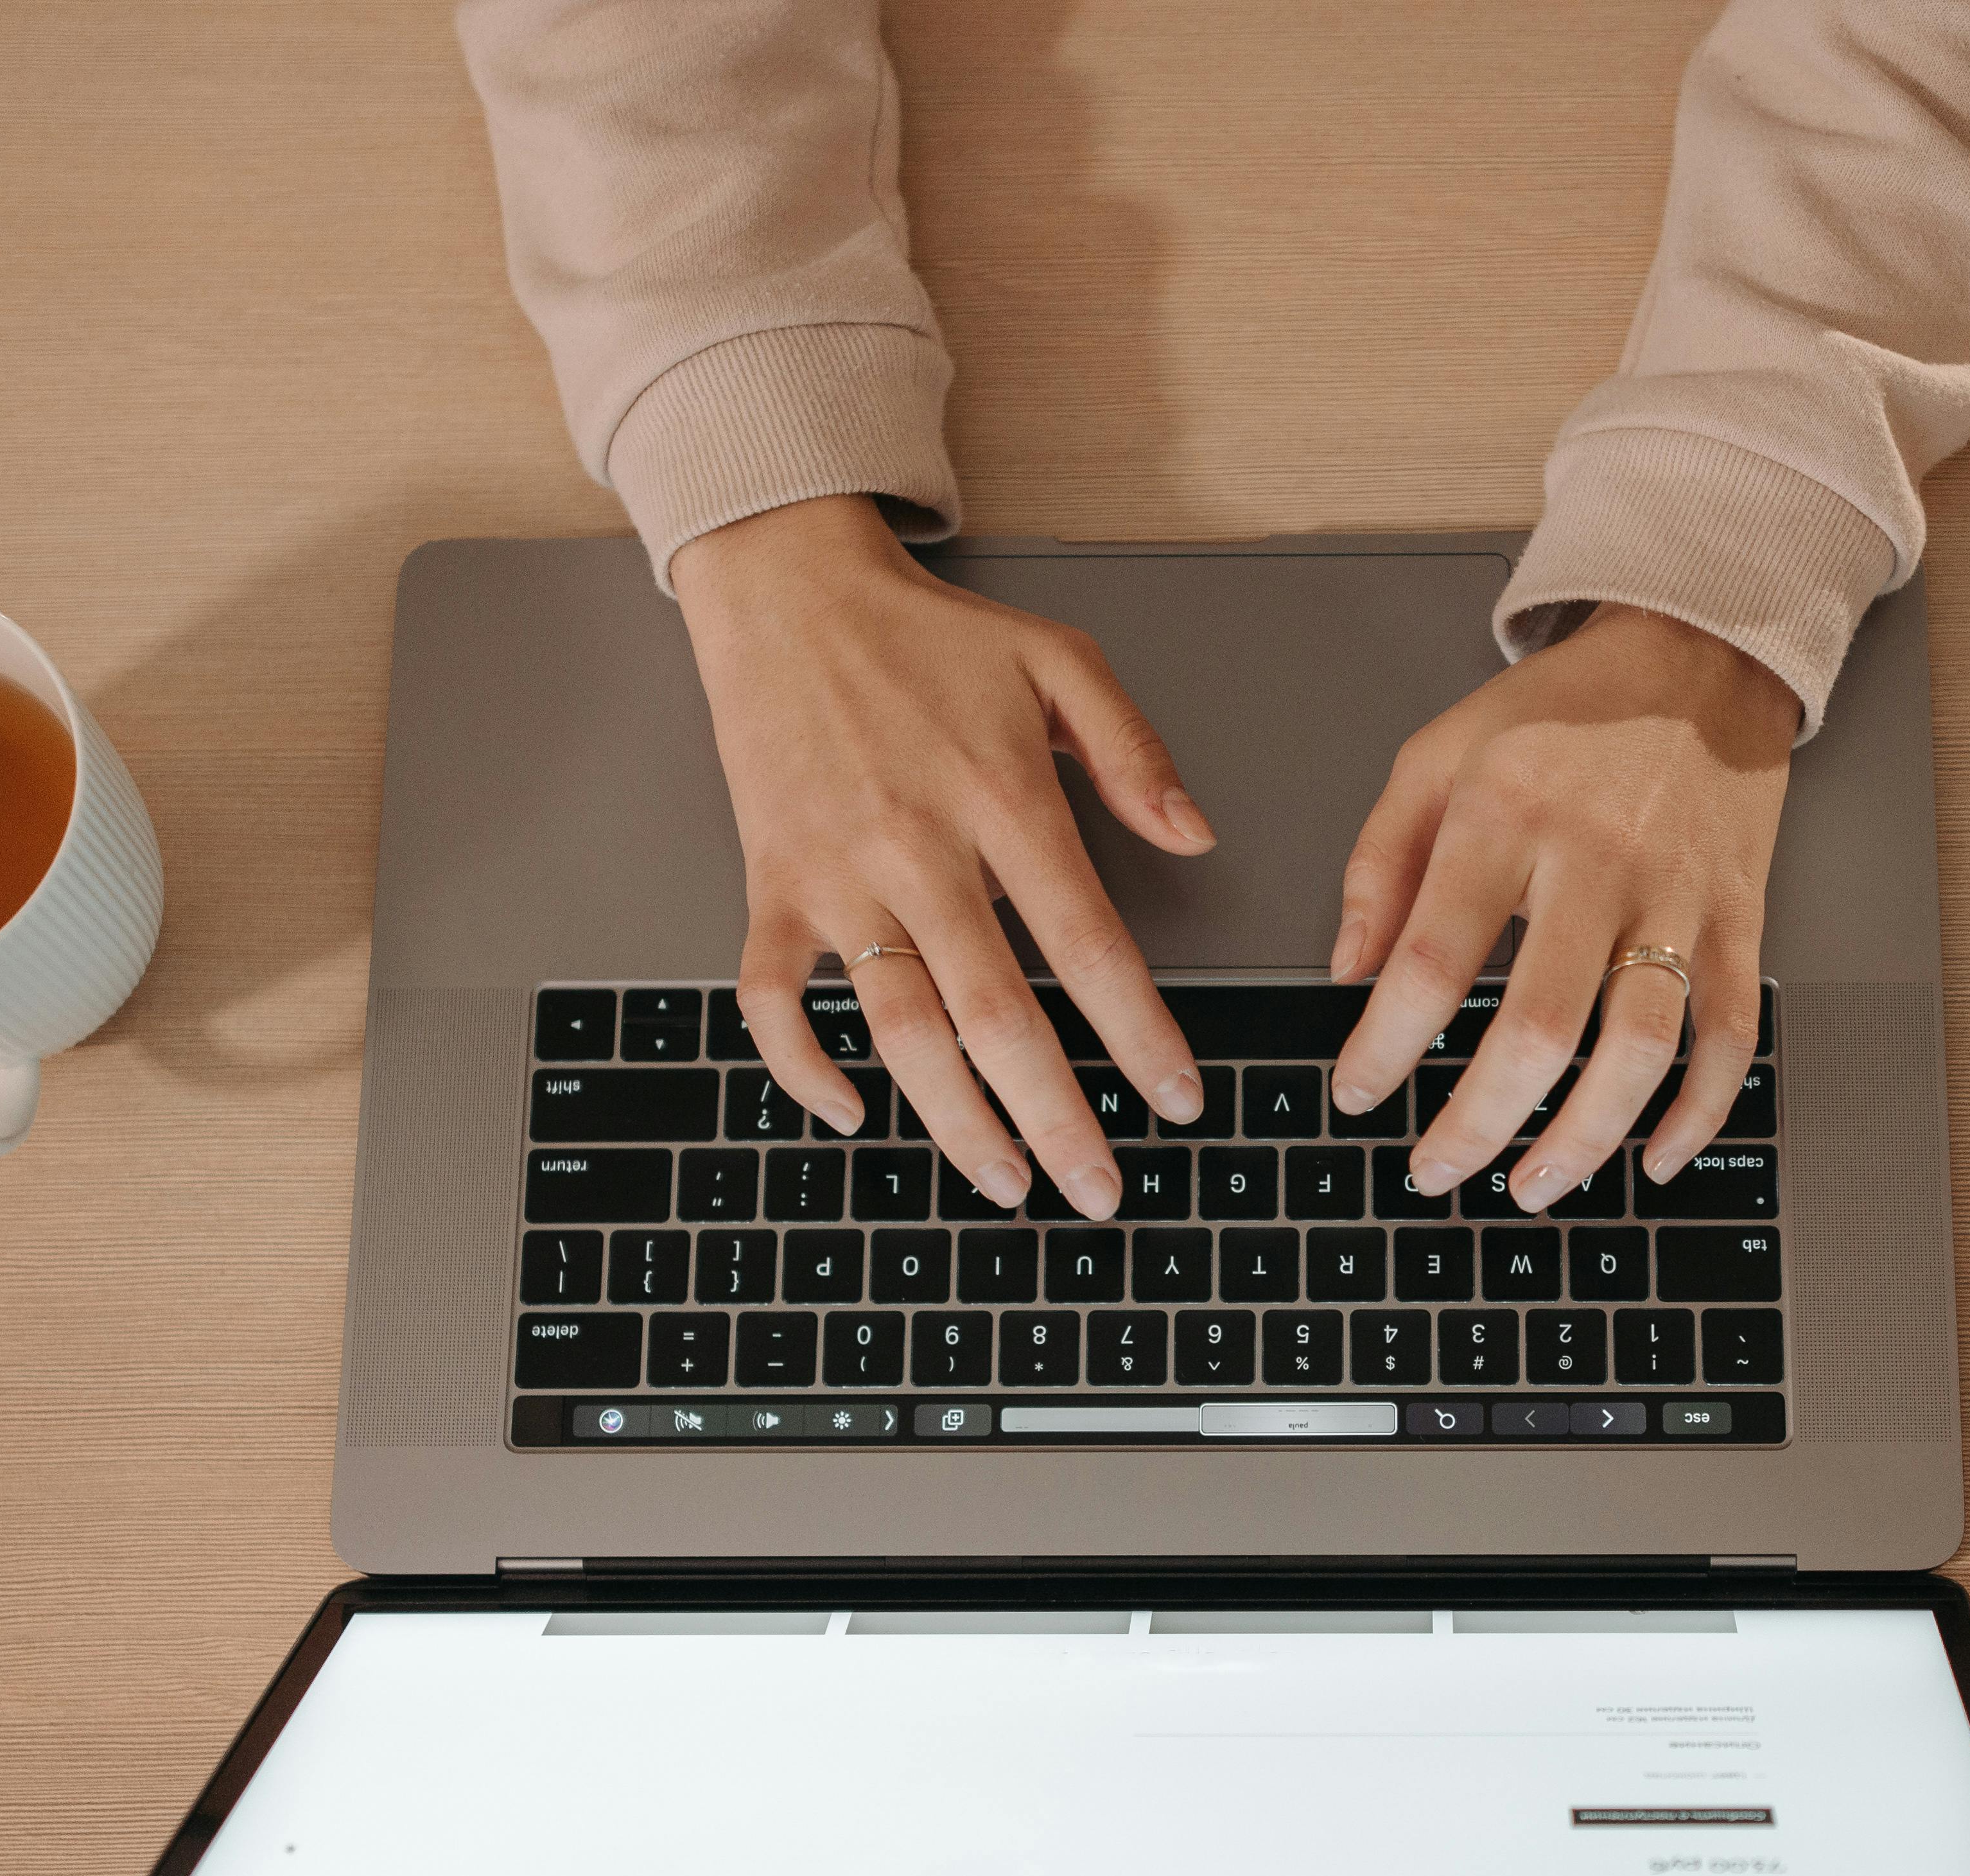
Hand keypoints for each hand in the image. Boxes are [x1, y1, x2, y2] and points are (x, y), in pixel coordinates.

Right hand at [670, 496, 1216, 1218]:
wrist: (789, 591)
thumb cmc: (928, 635)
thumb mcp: (1059, 660)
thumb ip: (1135, 753)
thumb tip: (1198, 838)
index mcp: (1003, 797)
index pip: (1088, 941)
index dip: (1138, 1032)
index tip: (1179, 1100)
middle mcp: (919, 847)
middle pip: (998, 1011)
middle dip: (1057, 1115)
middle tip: (1099, 1190)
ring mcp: (837, 874)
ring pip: (899, 1024)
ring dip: (953, 1118)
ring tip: (1006, 1181)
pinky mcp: (771, 884)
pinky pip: (772, 997)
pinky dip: (802, 1065)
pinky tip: (853, 1112)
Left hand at [1327, 604, 1795, 1207]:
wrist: (1696, 657)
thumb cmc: (1562, 715)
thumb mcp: (1438, 755)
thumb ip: (1380, 861)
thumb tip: (1349, 972)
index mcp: (1506, 816)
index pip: (1430, 959)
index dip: (1383, 1046)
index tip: (1356, 1094)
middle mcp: (1596, 861)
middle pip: (1538, 1028)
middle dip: (1478, 1124)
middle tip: (1435, 1171)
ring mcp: (1677, 897)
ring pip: (1641, 1048)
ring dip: (1584, 1139)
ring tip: (1533, 1186)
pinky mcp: (1738, 919)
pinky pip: (1731, 1036)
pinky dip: (1697, 1113)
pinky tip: (1651, 1157)